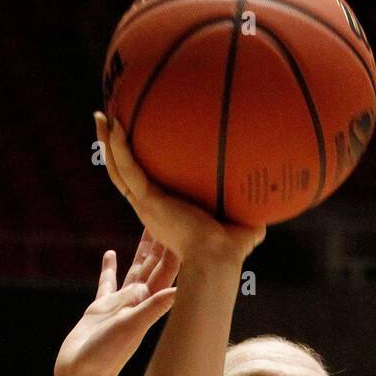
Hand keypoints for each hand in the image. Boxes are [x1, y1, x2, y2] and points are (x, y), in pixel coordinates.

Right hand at [54, 230, 178, 375]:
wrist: (80, 375)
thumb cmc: (105, 357)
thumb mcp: (130, 328)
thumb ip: (151, 309)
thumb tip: (178, 291)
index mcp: (148, 303)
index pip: (168, 269)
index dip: (177, 246)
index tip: (187, 221)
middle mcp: (138, 301)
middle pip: (155, 263)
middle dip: (164, 239)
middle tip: (172, 210)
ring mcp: (120, 305)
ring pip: (134, 268)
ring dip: (142, 249)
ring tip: (148, 224)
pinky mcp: (100, 309)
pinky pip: (108, 283)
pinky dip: (110, 267)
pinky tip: (110, 253)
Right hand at [94, 112, 264, 265]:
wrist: (216, 258)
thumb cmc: (231, 247)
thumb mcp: (243, 221)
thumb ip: (251, 205)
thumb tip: (275, 193)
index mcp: (166, 211)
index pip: (147, 184)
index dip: (139, 166)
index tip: (137, 146)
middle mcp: (151, 207)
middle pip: (124, 174)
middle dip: (114, 149)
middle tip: (107, 123)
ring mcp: (146, 204)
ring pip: (118, 169)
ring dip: (107, 142)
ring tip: (100, 116)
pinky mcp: (147, 200)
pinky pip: (128, 169)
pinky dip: (118, 147)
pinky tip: (113, 124)